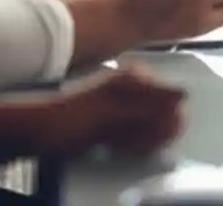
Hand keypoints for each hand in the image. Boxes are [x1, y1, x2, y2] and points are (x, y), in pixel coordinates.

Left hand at [29, 69, 183, 156]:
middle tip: (124, 138)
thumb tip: (183, 94)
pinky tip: (112, 143)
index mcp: (135, 77)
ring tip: (113, 140)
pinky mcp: (121, 122)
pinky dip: (129, 144)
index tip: (145, 134)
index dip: (164, 123)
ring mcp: (128, 105)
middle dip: (150, 133)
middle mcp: (135, 87)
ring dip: (138, 141)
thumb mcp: (111, 112)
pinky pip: (139, 137)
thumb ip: (150, 104)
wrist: (39, 131)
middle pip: (165, 116)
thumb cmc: (69, 117)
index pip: (174, 100)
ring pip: (153, 130)